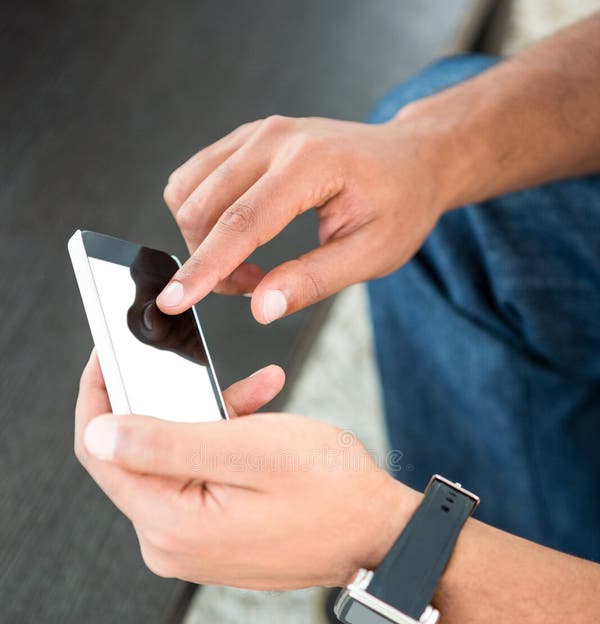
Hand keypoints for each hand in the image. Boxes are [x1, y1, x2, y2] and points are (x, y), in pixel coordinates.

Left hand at [75, 353, 417, 588]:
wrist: (380, 537)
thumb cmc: (332, 491)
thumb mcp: (248, 450)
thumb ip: (166, 442)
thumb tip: (99, 431)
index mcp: (170, 524)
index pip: (99, 451)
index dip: (98, 393)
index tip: (110, 349)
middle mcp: (170, 543)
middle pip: (133, 456)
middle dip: (163, 402)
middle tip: (192, 363)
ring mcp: (191, 545)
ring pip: (170, 462)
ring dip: (202, 419)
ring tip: (250, 393)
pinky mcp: (211, 540)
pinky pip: (196, 481)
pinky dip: (219, 444)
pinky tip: (257, 416)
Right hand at [157, 112, 449, 321]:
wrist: (412, 159)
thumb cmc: (399, 205)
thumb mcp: (372, 255)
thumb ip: (314, 281)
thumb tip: (262, 309)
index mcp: (310, 164)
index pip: (241, 223)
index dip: (204, 268)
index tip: (173, 302)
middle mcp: (275, 139)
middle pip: (202, 207)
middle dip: (210, 262)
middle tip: (254, 288)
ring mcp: (258, 133)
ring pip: (188, 189)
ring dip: (204, 239)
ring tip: (249, 265)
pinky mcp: (248, 138)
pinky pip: (197, 176)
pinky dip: (205, 216)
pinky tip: (241, 236)